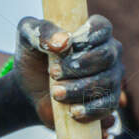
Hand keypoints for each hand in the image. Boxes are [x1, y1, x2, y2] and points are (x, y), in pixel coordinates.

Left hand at [13, 13, 123, 130]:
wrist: (30, 89)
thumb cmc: (33, 56)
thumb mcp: (27, 36)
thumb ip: (41, 32)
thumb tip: (64, 41)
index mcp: (92, 30)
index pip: (102, 27)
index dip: (88, 37)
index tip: (67, 48)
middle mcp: (108, 51)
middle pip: (106, 56)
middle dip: (79, 66)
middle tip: (54, 73)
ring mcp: (111, 76)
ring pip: (106, 82)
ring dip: (79, 89)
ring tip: (55, 93)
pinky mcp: (108, 100)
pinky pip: (108, 105)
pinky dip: (90, 109)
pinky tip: (73, 111)